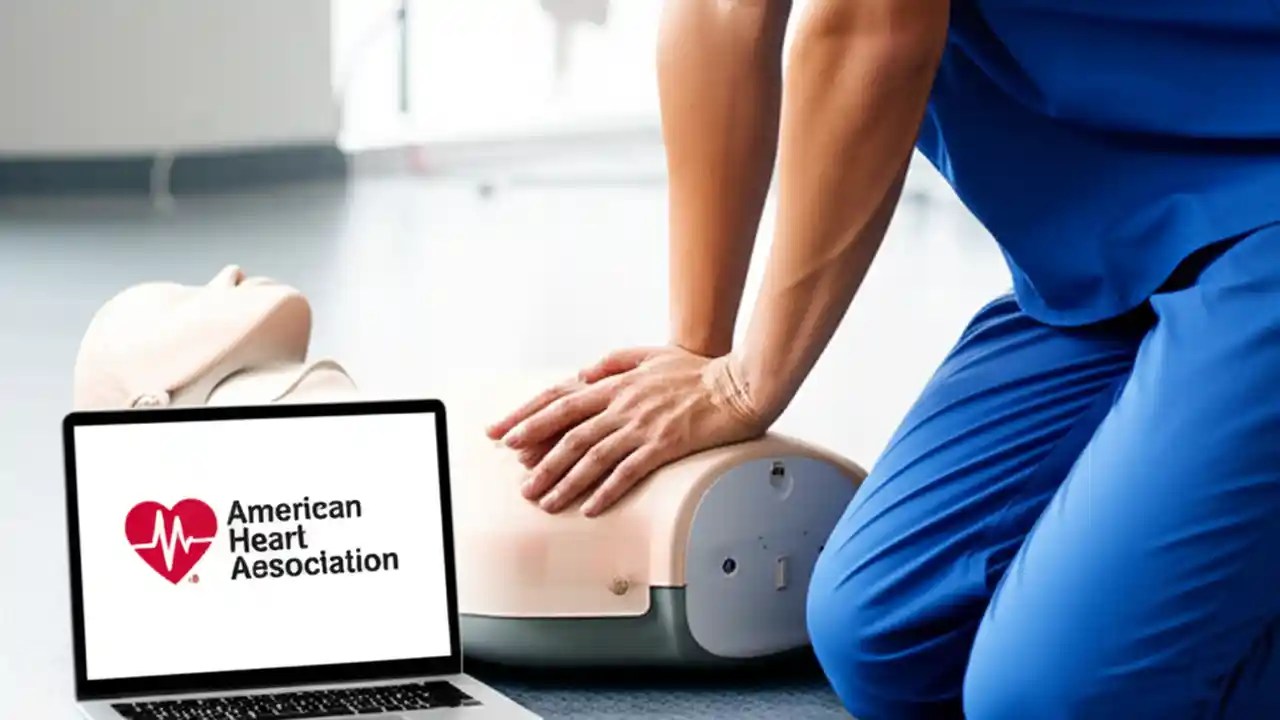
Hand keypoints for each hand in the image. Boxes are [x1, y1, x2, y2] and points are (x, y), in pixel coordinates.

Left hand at [485, 346, 770, 516]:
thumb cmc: (699, 371)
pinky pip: (627, 472)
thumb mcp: (650, 353)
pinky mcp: (663, 446)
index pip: (561, 400)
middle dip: (538, 459)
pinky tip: (589, 507)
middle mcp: (622, 404)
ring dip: (564, 482)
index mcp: (615, 383)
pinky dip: (605, 490)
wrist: (739, 384)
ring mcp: (641, 426)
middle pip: (569, 433)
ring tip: (546, 502)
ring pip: (591, 457)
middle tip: (520, 482)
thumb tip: (582, 373)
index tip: (505, 434)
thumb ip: (613, 361)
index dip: (530, 418)